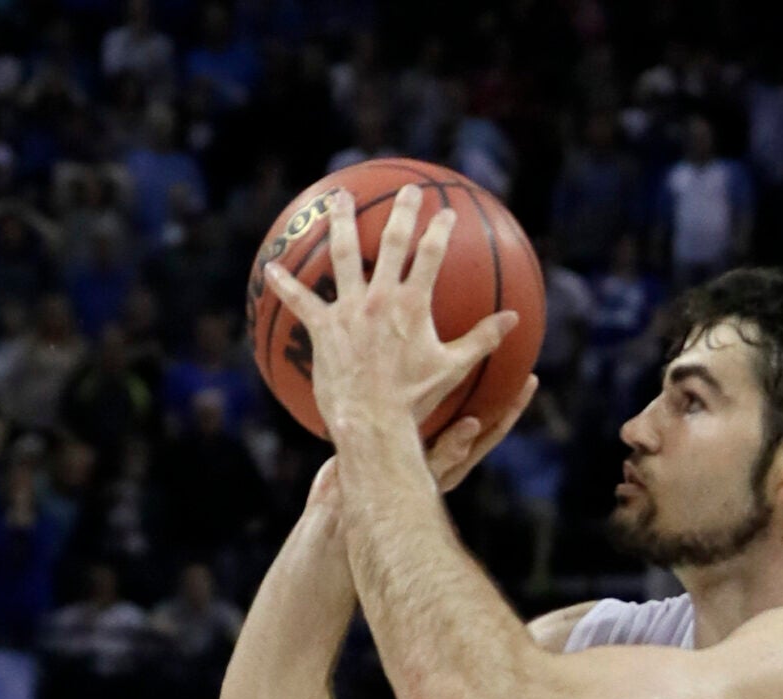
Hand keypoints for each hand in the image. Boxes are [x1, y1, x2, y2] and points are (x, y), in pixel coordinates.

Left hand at [265, 184, 519, 445]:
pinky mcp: (322, 328)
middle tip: (408, 191)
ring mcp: (348, 310)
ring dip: (341, 222)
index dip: (439, 230)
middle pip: (392, 242)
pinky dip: (284, 285)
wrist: (372, 422)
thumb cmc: (414, 400)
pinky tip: (269, 268)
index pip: (430, 255)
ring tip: (338, 198)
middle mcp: (379, 298)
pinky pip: (300, 301)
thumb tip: (513, 320)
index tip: (445, 212)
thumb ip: (482, 340)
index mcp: (412, 304)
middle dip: (402, 211)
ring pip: (343, 255)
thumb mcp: (453, 369)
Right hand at [307, 370, 538, 520]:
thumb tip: (473, 425)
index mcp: (451, 464)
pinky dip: (420, 384)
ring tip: (464, 348)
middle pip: (476, 416)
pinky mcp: (390, 440)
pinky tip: (409, 361)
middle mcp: (437, 454)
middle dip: (494, 389)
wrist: (340, 514)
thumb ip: (444, 454)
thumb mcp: (417, 476)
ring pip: (446, 409)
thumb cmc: (380, 501)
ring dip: (457, 380)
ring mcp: (414, 447)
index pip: (490, 432)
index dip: (511, 409)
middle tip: (511, 357)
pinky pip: (414, 408)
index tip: (530, 380)